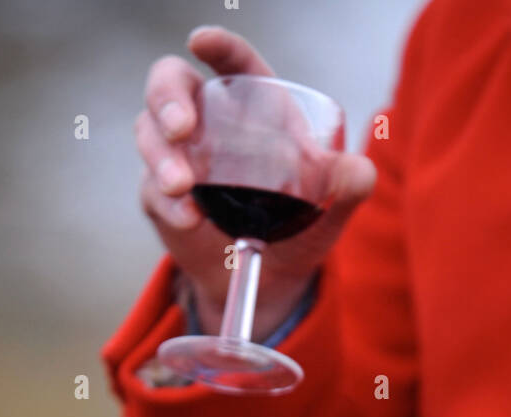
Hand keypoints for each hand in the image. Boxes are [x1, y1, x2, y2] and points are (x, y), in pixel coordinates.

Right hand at [136, 26, 376, 339]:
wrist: (271, 281)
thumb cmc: (300, 230)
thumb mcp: (328, 211)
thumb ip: (347, 188)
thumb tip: (360, 172)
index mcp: (254, 107)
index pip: (232, 63)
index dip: (217, 46)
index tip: (200, 41)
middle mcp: (210, 121)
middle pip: (171, 83)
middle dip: (167, 99)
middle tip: (180, 128)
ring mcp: (181, 156)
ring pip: (150, 133)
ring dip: (162, 157)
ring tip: (182, 186)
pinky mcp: (161, 196)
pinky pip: (151, 188)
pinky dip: (166, 202)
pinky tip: (188, 218)